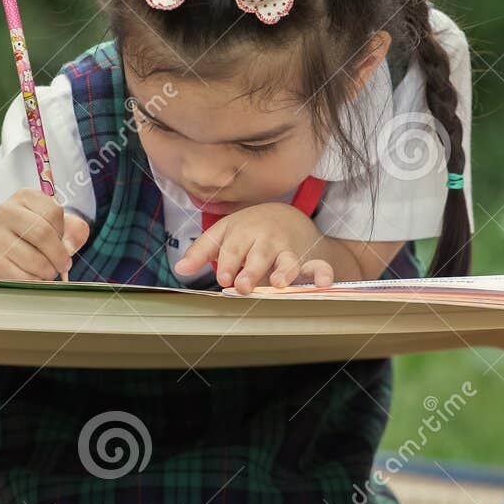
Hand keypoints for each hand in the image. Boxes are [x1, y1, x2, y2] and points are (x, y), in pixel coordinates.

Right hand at [0, 189, 90, 280]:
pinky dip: (35, 281)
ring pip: (38, 261)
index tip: (60, 239)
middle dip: (60, 255)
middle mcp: (6, 212)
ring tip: (44, 269)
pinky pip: (27, 279)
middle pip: (44, 234)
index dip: (63, 231)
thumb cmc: (32, 240)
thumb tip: (70, 247)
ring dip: (49, 271)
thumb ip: (75, 230)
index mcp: (24, 197)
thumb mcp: (56, 226)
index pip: (54, 211)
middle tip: (63, 264)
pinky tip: (29, 275)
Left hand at [173, 201, 334, 293]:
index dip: (229, 263)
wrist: (288, 216)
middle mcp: (267, 239)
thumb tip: (180, 269)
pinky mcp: (309, 259)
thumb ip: (202, 251)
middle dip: (251, 270)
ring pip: (288, 261)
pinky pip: (319, 266)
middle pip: (259, 255)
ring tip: (278, 283)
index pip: (233, 248)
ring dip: (284, 271)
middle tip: (243, 286)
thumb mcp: (225, 233)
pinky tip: (323, 283)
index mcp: (244, 231)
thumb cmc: (249, 230)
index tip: (224, 279)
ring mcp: (289, 249)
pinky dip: (324, 274)